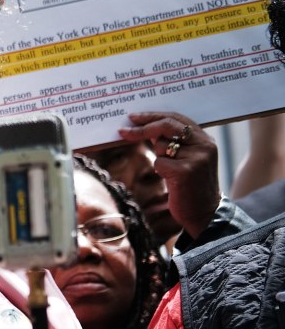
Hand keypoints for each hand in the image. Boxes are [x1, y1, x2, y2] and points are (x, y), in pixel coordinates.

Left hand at [118, 111, 219, 238]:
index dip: (152, 115)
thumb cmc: (191, 185)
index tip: (133, 117)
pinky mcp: (186, 171)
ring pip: (160, 146)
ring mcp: (196, 157)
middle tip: (123, 131)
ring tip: (173, 172)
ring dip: (159, 158)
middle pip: (166, 126)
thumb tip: (144, 126)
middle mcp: (204, 145)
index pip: (176, 118)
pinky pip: (159, 163)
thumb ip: (173, 141)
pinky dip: (160, 171)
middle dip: (142, 128)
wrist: (206, 212)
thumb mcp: (187, 158)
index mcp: (205, 139)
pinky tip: (172, 181)